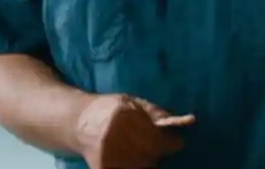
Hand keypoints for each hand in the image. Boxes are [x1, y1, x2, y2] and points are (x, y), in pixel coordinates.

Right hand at [74, 93, 194, 168]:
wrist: (78, 121)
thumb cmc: (109, 108)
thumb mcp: (132, 101)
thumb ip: (156, 112)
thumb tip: (187, 121)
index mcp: (123, 115)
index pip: (158, 137)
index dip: (172, 142)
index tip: (177, 141)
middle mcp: (114, 135)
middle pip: (152, 155)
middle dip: (157, 152)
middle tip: (152, 144)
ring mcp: (107, 154)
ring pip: (143, 167)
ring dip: (146, 161)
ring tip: (137, 150)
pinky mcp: (102, 168)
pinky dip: (134, 167)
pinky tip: (130, 159)